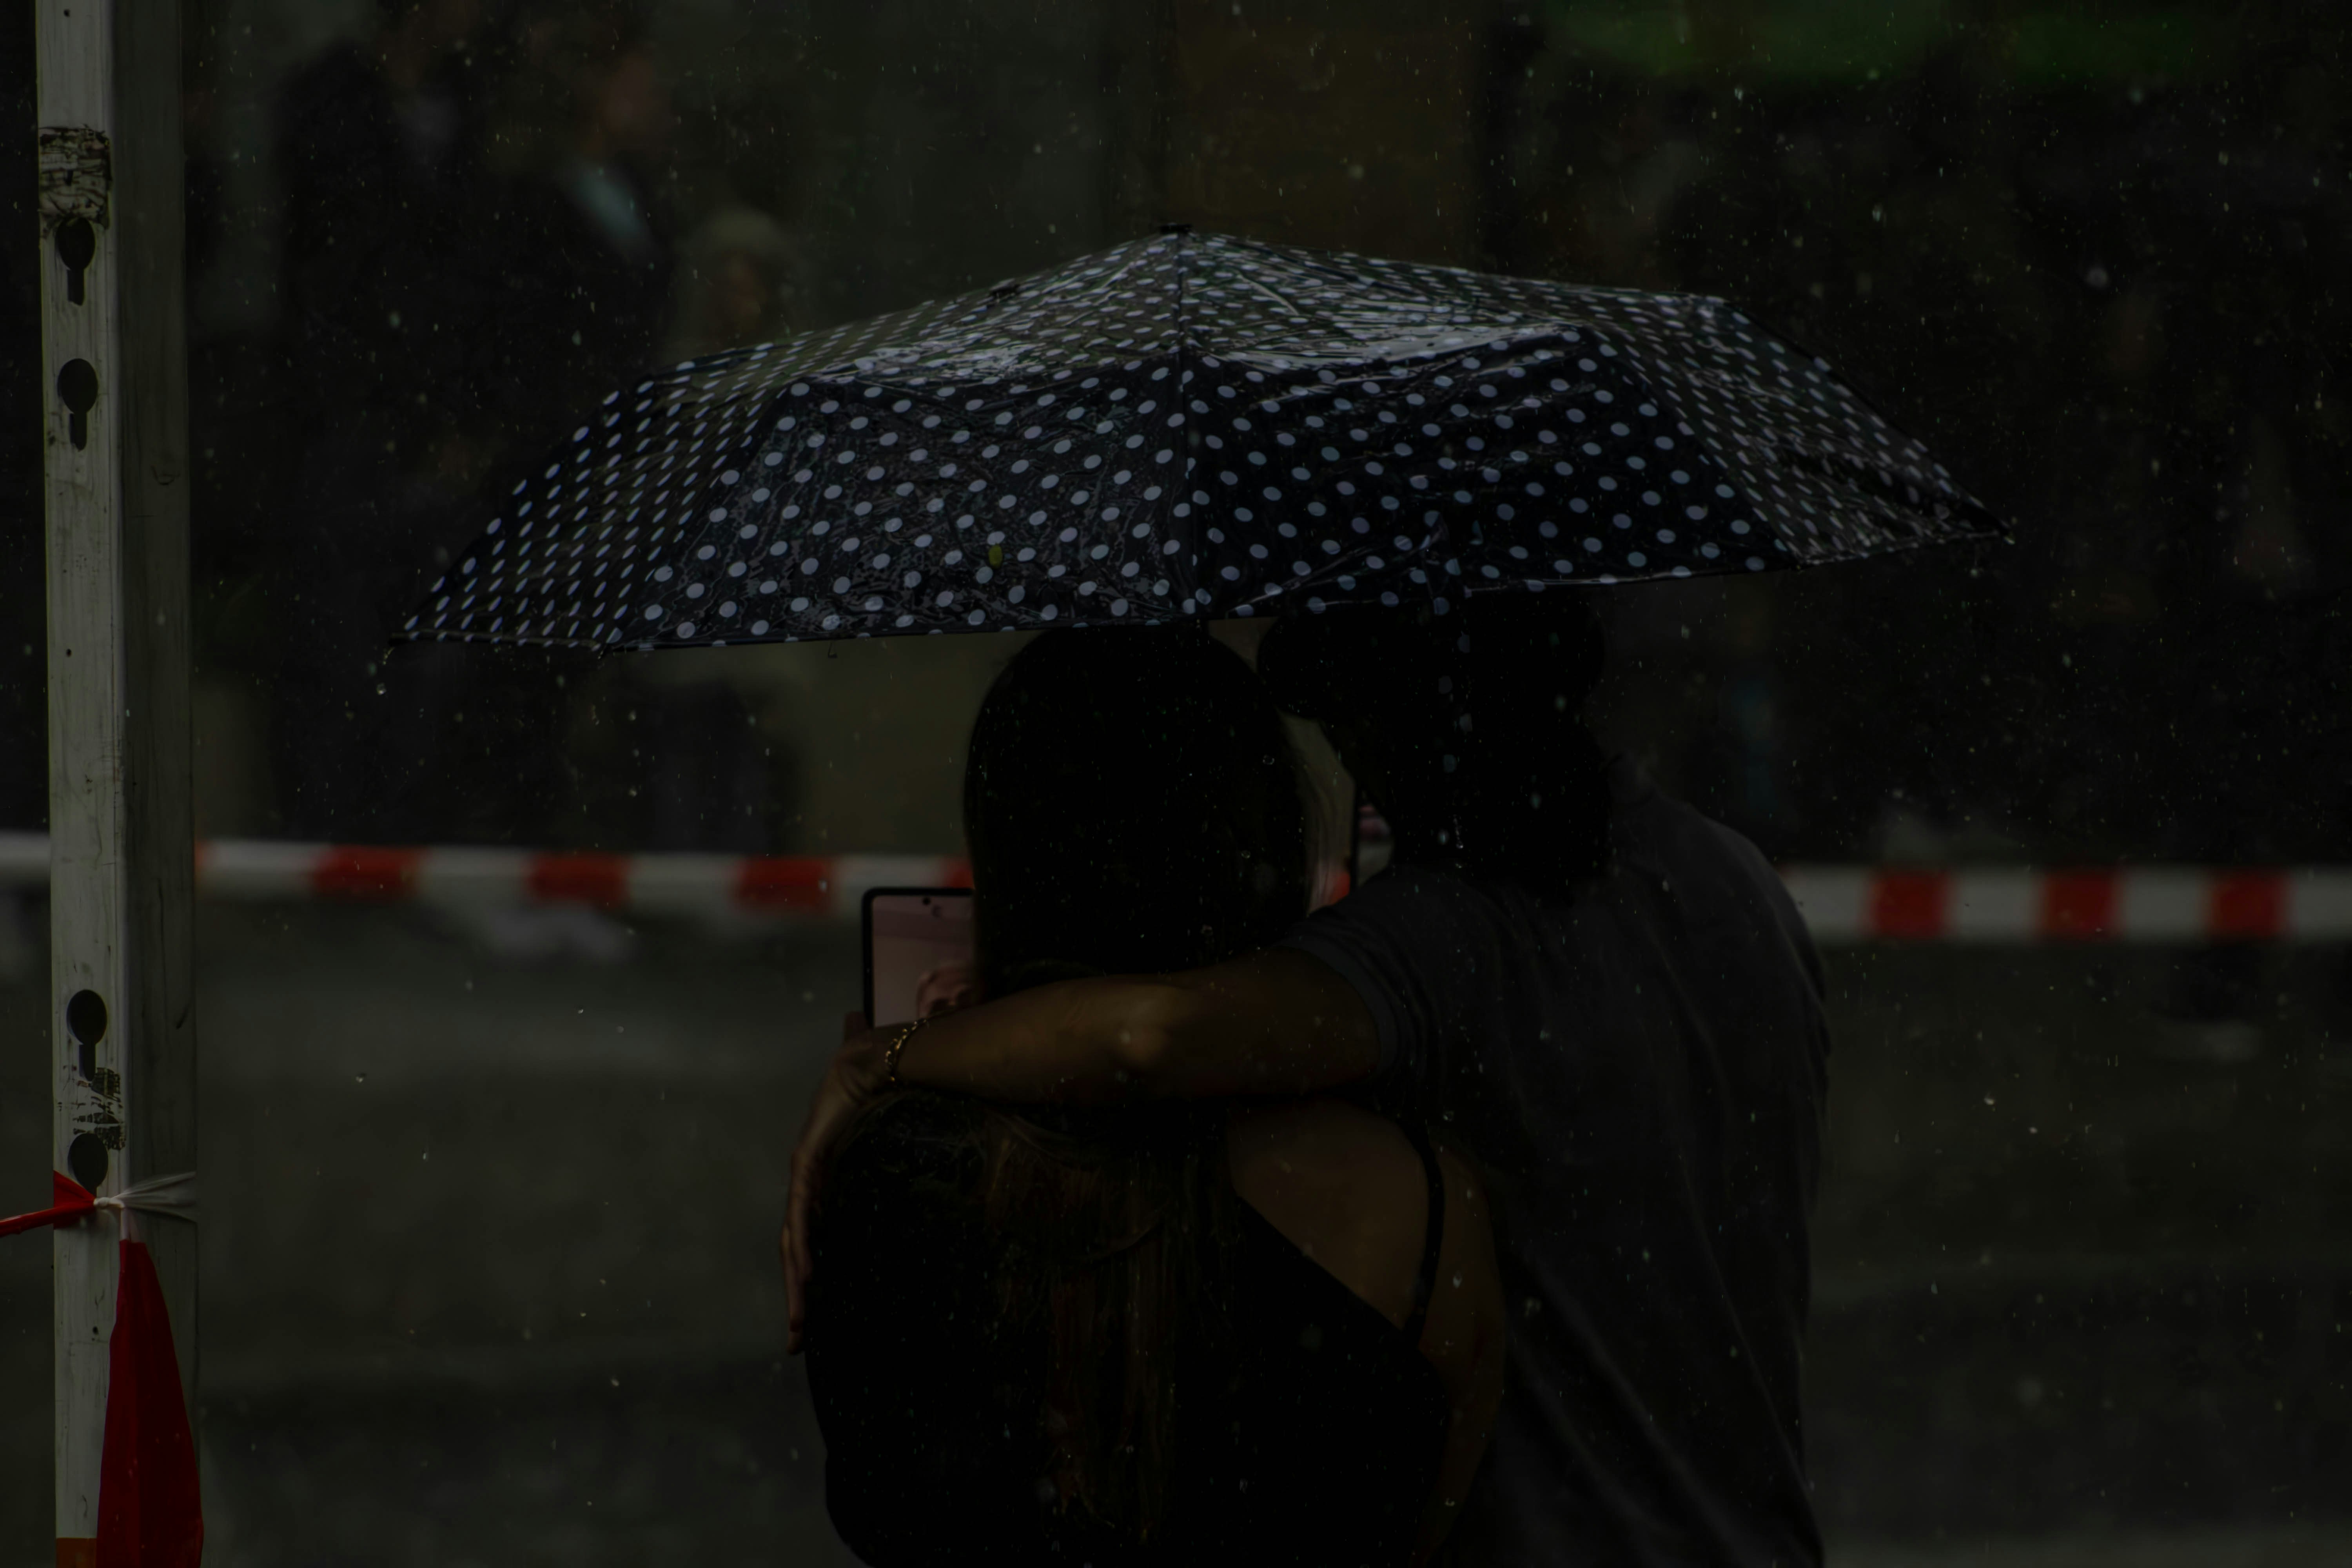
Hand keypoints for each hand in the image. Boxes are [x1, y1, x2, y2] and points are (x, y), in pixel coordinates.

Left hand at [781, 1016, 892, 1352]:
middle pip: (798, 1252)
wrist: (877, 1061)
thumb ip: (905, 1163)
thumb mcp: (894, 1150)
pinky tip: (807, 1277)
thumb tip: (945, 1173)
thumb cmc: (888, 1099)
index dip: (810, 1280)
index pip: (812, 1242)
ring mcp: (805, 1176)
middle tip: (799, 1341)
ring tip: (800, 1323)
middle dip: (798, 1298)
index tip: (813, 1319)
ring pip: (794, 1242)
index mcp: (826, 1188)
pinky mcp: (807, 1164)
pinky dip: (802, 1247)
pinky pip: (801, 1214)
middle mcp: (810, 1186)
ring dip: (796, 1285)